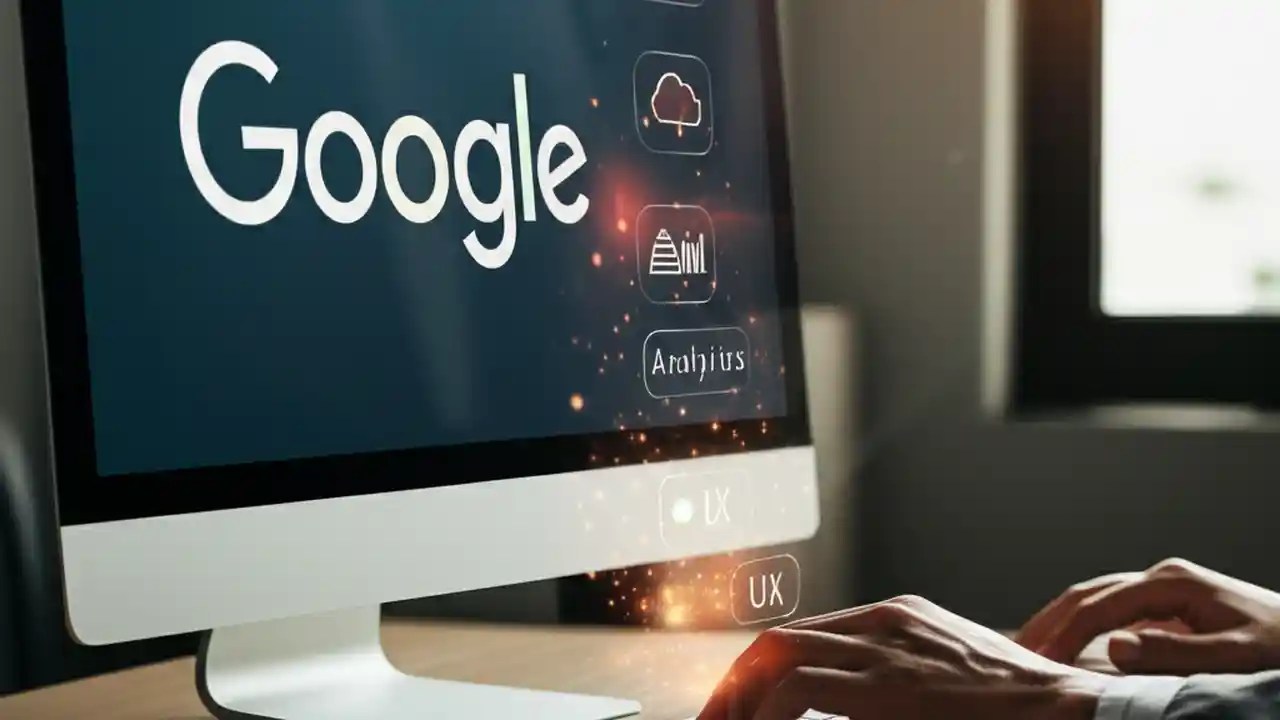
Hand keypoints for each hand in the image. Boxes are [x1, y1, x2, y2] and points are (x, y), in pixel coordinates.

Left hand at [696, 595, 1110, 719]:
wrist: (1068, 711)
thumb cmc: (1016, 707)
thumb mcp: (949, 680)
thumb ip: (898, 687)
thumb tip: (849, 709)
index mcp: (897, 619)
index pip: (807, 636)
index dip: (762, 671)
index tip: (740, 704)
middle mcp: (884, 623)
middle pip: (781, 640)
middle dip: (737, 683)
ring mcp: (884, 648)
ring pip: (779, 656)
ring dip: (740, 698)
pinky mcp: (887, 684)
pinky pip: (799, 687)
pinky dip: (767, 711)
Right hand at [1019, 558, 1279, 675]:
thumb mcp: (1235, 658)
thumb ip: (1174, 653)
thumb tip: (1111, 647)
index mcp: (1172, 582)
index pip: (1098, 605)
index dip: (1063, 634)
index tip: (1038, 662)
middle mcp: (1163, 578)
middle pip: (1088, 593)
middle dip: (1050, 621)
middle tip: (1016, 651)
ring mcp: (1167, 589)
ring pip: (1097, 598)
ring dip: (1062, 622)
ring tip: (1033, 647)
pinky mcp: (1172, 606)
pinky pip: (1114, 611)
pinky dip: (1084, 626)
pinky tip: (1071, 646)